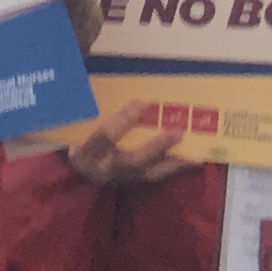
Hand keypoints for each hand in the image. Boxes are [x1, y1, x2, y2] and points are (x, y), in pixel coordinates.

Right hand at [65, 113, 187, 188]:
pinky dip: (173, 167)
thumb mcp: (77, 127)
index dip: (124, 120)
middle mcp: (103, 169)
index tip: (143, 102)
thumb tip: (116, 88)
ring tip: (196, 155)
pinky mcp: (132, 182)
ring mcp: (119, 178)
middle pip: (131, 159)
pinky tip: (192, 159)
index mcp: (85, 153)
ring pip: (149, 172)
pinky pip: (155, 175)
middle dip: (156, 146)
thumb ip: (94, 112)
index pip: (104, 137)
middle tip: (178, 132)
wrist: (75, 168)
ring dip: (173, 163)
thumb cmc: (75, 140)